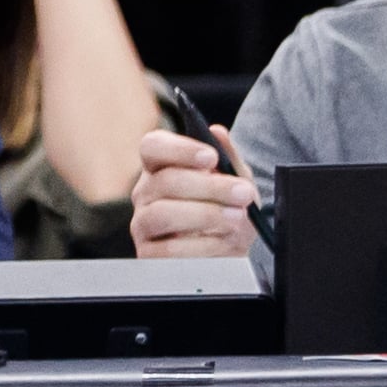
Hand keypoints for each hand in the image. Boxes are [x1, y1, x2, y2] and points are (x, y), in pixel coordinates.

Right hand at [130, 126, 258, 258]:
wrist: (234, 250)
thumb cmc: (230, 210)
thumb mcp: (237, 182)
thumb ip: (229, 157)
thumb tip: (217, 132)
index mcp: (161, 167)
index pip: (152, 146)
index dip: (180, 149)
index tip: (212, 157)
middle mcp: (146, 192)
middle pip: (166, 181)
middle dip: (211, 187)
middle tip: (244, 193)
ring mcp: (143, 224)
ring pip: (163, 213)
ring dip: (206, 215)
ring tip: (237, 218)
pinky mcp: (149, 254)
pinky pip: (170, 249)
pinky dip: (204, 245)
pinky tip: (225, 241)